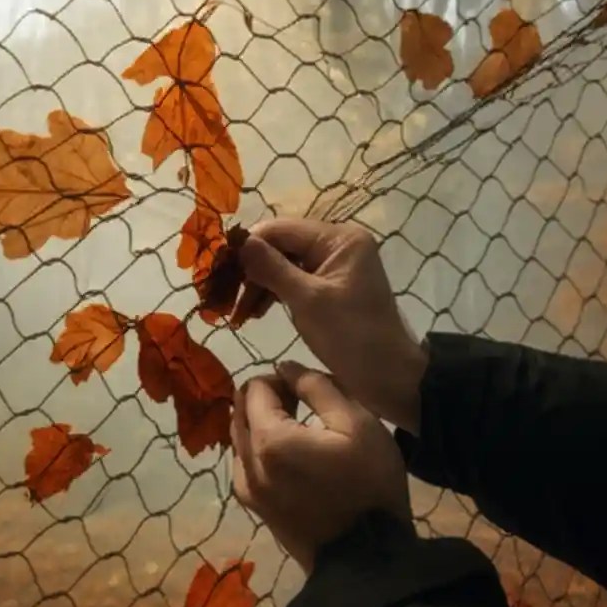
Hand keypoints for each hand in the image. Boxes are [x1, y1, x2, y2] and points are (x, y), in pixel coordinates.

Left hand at [230, 362, 410, 571]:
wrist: (367, 557)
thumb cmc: (369, 484)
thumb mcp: (357, 423)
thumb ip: (318, 385)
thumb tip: (286, 367)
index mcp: (268, 440)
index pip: (255, 387)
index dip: (280, 378)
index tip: (306, 387)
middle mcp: (246, 462)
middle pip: (240, 410)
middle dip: (266, 398)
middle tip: (303, 404)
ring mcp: (246, 488)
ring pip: (239, 437)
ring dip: (261, 423)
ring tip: (301, 430)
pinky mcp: (254, 507)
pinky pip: (244, 463)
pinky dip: (260, 450)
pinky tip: (292, 458)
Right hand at [235, 219, 427, 433]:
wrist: (389, 377)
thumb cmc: (352, 337)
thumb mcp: (308, 301)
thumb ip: (272, 268)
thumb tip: (238, 241)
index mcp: (339, 238)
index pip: (280, 229)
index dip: (246, 247)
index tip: (217, 272)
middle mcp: (337, 243)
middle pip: (280, 244)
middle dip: (250, 269)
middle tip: (223, 296)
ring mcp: (334, 265)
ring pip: (283, 263)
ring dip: (258, 284)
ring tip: (237, 313)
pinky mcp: (329, 286)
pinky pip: (293, 280)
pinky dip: (273, 294)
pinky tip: (254, 312)